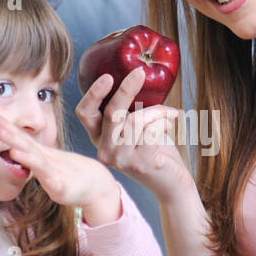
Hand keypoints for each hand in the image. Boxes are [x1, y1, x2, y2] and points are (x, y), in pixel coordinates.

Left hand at [0, 115, 121, 223]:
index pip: (21, 139)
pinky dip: (48, 179)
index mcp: (39, 155)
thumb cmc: (68, 173)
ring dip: (26, 157)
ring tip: (12, 151)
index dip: (8, 127)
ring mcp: (54, 173)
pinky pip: (54, 183)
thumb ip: (30, 155)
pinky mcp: (62, 187)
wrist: (94, 183)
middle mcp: (45, 160)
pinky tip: (44, 176)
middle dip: (13, 137)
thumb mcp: (45, 162)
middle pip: (27, 146)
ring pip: (39, 164)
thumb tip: (11, 146)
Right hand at [75, 67, 192, 204]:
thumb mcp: (134, 128)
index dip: (93, 94)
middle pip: (112, 113)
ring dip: (157, 111)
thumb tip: (135, 77)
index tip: (108, 76)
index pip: (85, 113)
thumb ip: (128, 111)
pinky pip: (151, 130)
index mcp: (99, 137)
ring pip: (136, 120)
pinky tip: (169, 125)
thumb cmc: (154, 149)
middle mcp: (105, 149)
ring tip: (168, 113)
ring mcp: (121, 159)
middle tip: (140, 73)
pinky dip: (163, 121)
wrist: (170, 182)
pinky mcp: (140, 163)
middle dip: (126, 89)